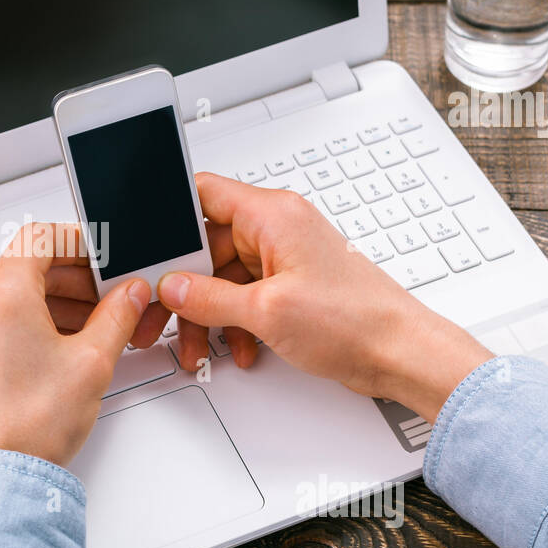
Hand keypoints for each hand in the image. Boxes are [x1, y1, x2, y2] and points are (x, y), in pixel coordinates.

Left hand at [0, 222, 151, 466]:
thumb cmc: (25, 428)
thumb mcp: (91, 363)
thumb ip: (117, 316)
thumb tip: (129, 295)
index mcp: (0, 293)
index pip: (41, 237)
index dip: (77, 242)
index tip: (99, 257)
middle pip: (24, 268)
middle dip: (71, 281)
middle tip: (106, 300)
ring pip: (6, 298)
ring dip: (48, 305)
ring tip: (86, 333)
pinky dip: (21, 327)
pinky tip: (51, 353)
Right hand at [157, 173, 491, 421]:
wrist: (400, 354)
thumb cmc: (357, 321)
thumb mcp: (266, 311)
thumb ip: (210, 298)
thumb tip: (174, 287)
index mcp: (272, 215)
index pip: (202, 194)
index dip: (168, 219)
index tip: (147, 250)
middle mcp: (278, 229)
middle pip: (206, 245)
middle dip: (184, 285)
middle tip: (163, 313)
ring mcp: (284, 259)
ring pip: (222, 277)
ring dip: (207, 313)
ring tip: (197, 344)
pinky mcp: (291, 286)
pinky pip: (244, 296)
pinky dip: (233, 322)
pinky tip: (237, 346)